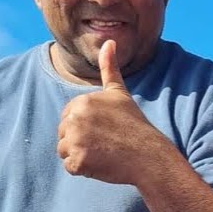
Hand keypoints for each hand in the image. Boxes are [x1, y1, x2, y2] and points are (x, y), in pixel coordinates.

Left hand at [57, 40, 165, 184]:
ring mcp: (75, 140)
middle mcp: (75, 119)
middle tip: (106, 142)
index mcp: (81, 102)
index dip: (86, 126)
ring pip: (64, 151)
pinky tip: (102, 163)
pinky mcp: (78, 161)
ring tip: (103, 152)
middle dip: (81, 141)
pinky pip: (70, 167)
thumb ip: (109, 68)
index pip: (68, 118)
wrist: (148, 155)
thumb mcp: (120, 93)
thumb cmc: (134, 125)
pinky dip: (84, 169)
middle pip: (64, 134)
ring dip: (81, 156)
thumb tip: (109, 41)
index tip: (105, 129)